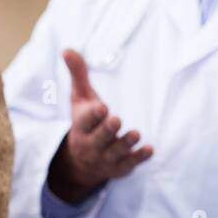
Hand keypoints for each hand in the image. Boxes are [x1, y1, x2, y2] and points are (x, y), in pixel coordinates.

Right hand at [48, 49, 152, 202]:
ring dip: (125, 144)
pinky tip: (150, 149)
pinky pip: (129, 165)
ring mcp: (105, 158)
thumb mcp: (80, 98)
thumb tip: (67, 49)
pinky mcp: (119, 168)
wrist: (81, 162)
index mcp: (81, 126)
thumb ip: (78, 74)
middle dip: (107, 130)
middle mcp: (91, 144)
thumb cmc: (85, 122)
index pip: (85, 121)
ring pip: (115, 153)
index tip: (102, 107)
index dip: (93, 115)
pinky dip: (139, 158)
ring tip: (136, 134)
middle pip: (99, 138)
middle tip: (117, 120)